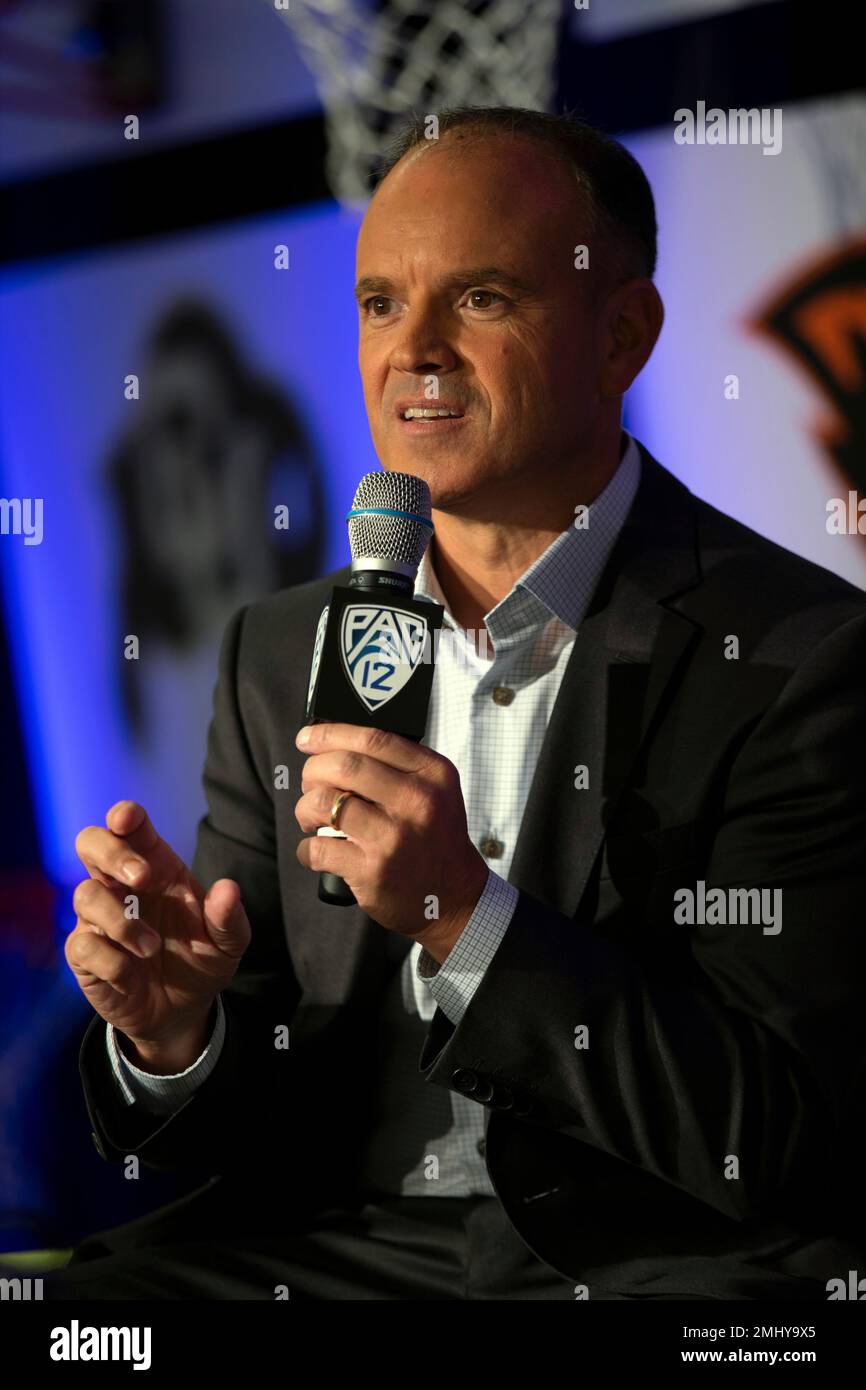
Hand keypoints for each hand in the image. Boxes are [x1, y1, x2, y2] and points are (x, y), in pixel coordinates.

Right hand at [66, 801, 250, 1066]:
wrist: (182, 1011)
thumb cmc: (201, 961)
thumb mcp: (227, 944)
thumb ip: (229, 918)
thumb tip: (227, 889)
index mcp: (156, 866)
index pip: (130, 827)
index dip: (124, 816)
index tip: (126, 819)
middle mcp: (121, 885)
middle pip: (90, 843)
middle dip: (111, 853)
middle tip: (141, 878)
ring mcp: (98, 918)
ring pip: (85, 895)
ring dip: (121, 921)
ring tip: (152, 947)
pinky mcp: (84, 954)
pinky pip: (82, 945)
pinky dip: (110, 960)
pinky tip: (131, 975)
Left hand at [294, 723, 488, 960]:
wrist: (454, 897)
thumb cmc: (433, 837)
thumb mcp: (435, 791)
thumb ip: (397, 765)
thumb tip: (334, 743)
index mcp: (432, 775)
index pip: (373, 739)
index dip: (330, 733)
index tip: (307, 737)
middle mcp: (416, 802)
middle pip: (344, 765)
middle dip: (313, 770)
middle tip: (310, 782)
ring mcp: (393, 838)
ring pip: (323, 803)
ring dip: (305, 808)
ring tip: (312, 818)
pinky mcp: (372, 871)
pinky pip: (317, 848)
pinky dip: (306, 849)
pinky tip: (316, 851)